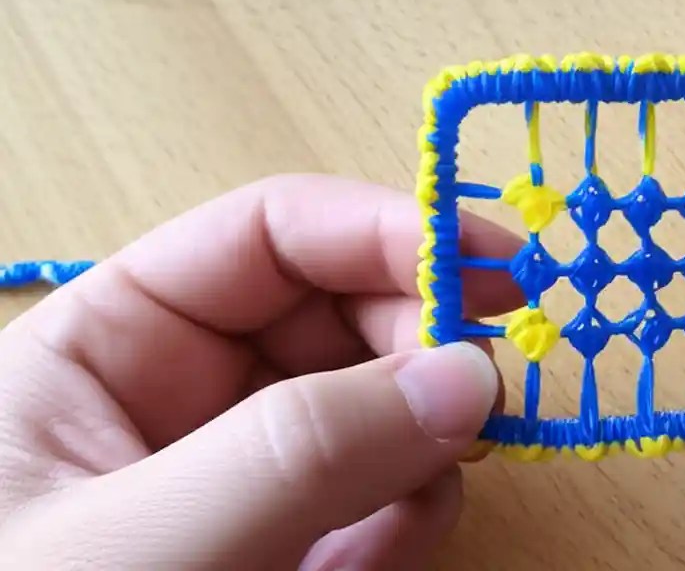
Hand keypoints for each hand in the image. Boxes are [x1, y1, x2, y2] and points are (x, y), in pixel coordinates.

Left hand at [0, 175, 523, 568]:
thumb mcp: (142, 550)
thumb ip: (298, 454)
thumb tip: (466, 376)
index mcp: (111, 345)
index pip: (268, 235)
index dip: (382, 228)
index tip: (490, 263)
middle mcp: (188, 395)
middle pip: (347, 311)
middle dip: (419, 349)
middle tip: (478, 403)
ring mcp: (251, 474)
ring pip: (387, 408)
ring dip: (419, 454)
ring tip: (387, 532)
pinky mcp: (296, 545)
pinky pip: (388, 499)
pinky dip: (405, 526)